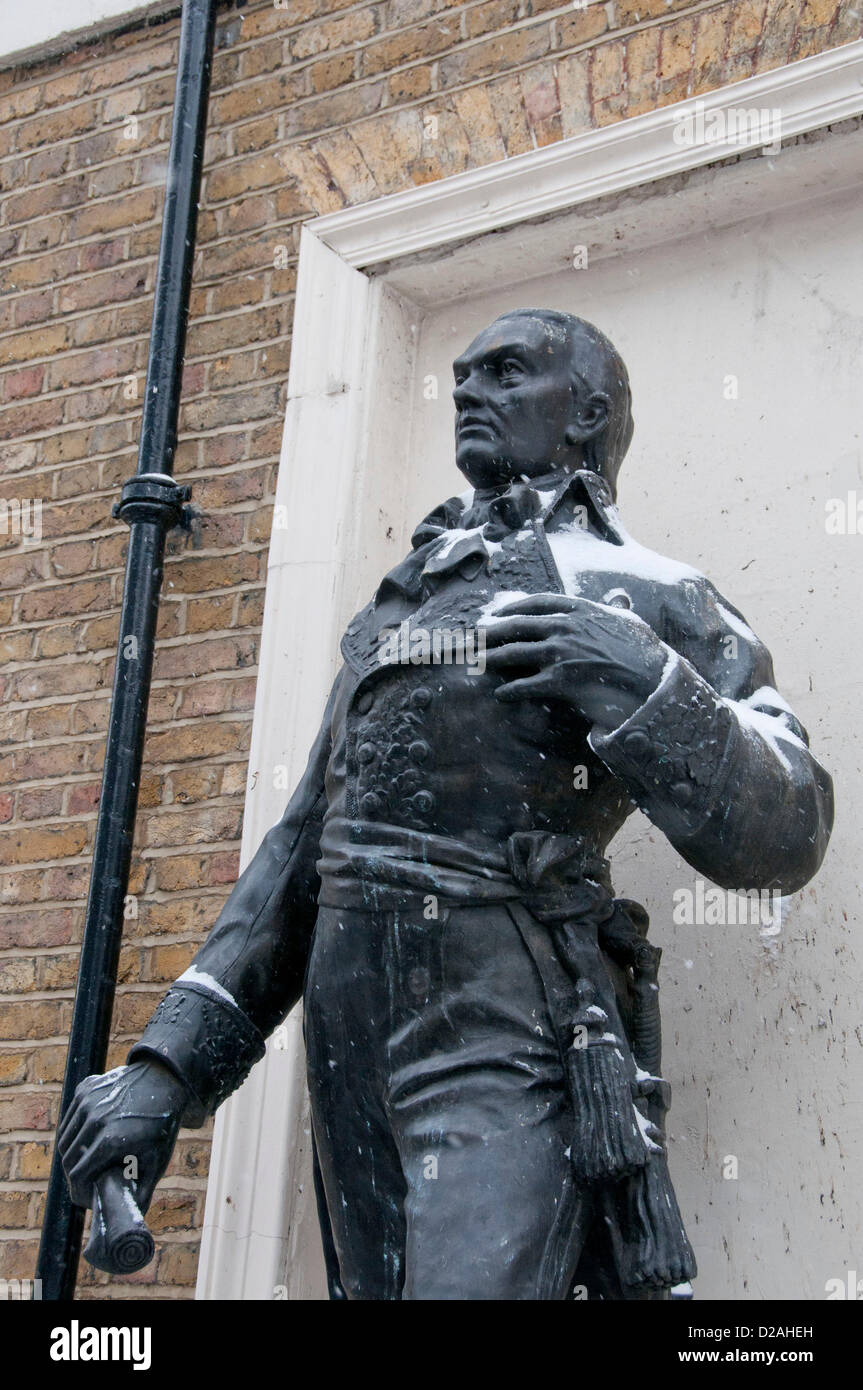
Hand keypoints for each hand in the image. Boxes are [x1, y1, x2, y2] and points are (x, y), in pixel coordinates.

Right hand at [58, 1060, 187, 1212]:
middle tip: (86, 1185)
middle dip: (74, 1178)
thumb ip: (142, 1193)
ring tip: (85, 1166)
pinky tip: (85, 1142)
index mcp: (111, 1140)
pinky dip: (73, 1133)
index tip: (87, 1199)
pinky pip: (70, 1119)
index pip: (77, 1176)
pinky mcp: (85, 1088)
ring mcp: (88, 1101)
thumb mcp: (157, 1160)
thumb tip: (133, 1221)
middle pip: (68, 1160)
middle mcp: (95, 1119)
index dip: (79, 1194)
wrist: (166, 1081)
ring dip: (71, 1156)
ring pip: (65, 1140)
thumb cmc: (161, 1124)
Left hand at [481, 593, 668, 732]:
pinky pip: (526, 685)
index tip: (499, 612)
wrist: (652, 679)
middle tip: (475, 637)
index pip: (537, 603)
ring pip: (515, 653)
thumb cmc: (644, 651)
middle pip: (517, 626)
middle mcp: (564, 627)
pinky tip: (502, 694)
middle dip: (493, 632)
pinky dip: (511, 691)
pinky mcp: (559, 681)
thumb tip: (619, 598)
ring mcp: (560, 653)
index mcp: (579, 609)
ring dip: (493, 659)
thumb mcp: (631, 621)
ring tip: (478, 663)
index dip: (514, 607)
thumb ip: (618, 609)